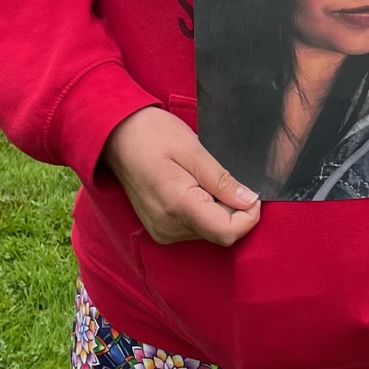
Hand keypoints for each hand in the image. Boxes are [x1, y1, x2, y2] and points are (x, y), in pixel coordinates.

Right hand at [100, 106, 260, 246]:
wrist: (115, 136)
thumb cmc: (152, 134)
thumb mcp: (193, 150)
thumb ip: (222, 180)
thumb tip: (250, 201)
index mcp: (177, 206)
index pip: (227, 232)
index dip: (248, 216)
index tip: (253, 193)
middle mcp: (168, 227)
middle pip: (219, 233)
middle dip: (234, 210)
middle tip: (224, 178)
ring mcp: (161, 231)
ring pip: (208, 231)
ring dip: (218, 210)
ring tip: (202, 179)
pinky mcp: (159, 229)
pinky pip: (194, 228)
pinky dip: (204, 212)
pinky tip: (194, 188)